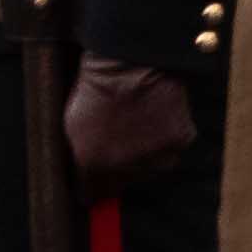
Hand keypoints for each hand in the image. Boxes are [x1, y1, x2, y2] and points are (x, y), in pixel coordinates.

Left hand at [62, 61, 200, 183]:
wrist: (130, 60)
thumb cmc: (98, 84)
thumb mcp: (73, 122)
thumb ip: (78, 155)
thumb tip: (83, 177)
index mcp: (91, 162)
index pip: (92, 192)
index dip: (94, 185)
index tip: (96, 180)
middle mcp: (122, 166)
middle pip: (124, 181)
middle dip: (121, 167)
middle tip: (122, 139)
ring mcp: (152, 155)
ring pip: (152, 168)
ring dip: (147, 154)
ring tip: (140, 124)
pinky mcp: (177, 141)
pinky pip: (173, 149)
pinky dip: (168, 137)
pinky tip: (157, 116)